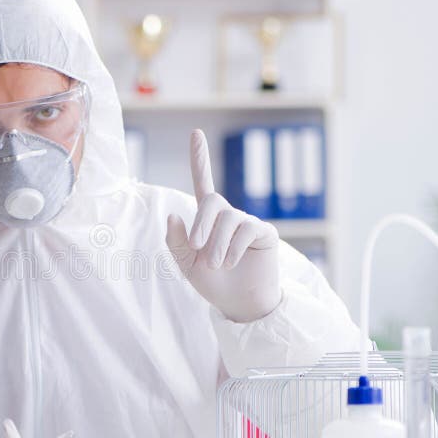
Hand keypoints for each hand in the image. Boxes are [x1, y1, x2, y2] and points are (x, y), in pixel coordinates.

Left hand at [166, 129, 281, 322]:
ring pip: (227, 218)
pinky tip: (231, 262)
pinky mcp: (264, 232)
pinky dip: (232, 248)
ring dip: (216, 245)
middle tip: (197, 249)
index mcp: (207, 219)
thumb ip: (176, 241)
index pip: (203, 182)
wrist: (238, 304)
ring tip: (216, 264)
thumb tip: (173, 215)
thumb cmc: (213, 283)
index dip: (200, 159)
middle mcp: (228, 215)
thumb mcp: (186, 264)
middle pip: (211, 199)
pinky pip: (245, 230)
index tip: (196, 133)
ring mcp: (248, 222)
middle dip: (200, 224)